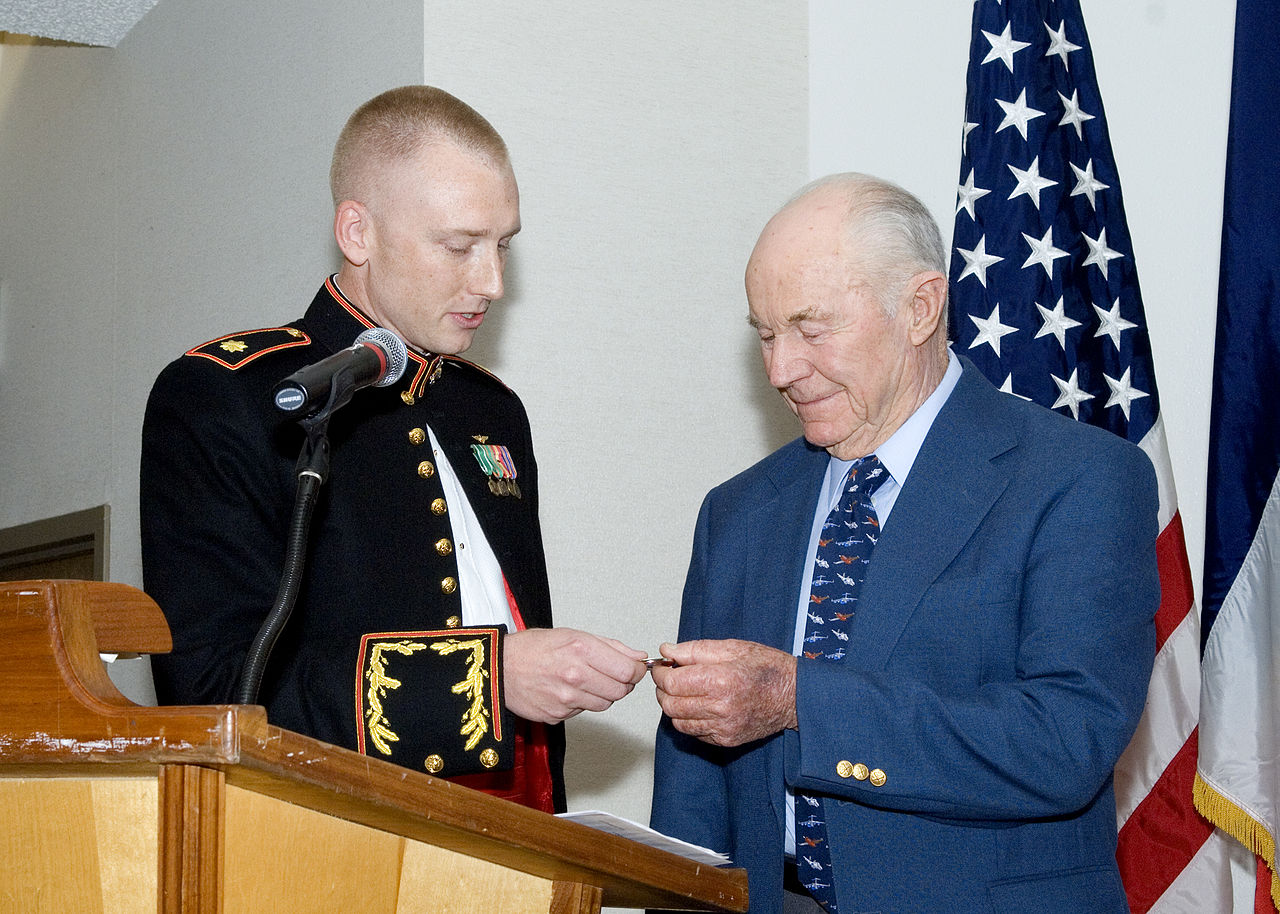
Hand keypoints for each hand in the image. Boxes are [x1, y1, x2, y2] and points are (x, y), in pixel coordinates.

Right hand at [502, 628, 646, 722]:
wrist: (499, 668)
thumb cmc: (533, 647)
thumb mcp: (572, 635)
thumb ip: (611, 647)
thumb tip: (638, 657)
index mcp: (581, 650)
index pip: (628, 671)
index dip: (636, 671)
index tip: (634, 669)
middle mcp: (575, 675)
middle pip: (620, 690)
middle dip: (622, 683)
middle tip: (612, 674)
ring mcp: (566, 698)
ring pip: (605, 704)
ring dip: (603, 694)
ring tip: (586, 680)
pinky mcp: (558, 715)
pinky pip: (584, 711)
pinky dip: (582, 702)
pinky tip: (568, 690)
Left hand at [651, 639, 796, 746]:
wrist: (795, 696)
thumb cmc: (767, 667)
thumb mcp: (732, 647)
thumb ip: (695, 650)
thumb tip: (667, 651)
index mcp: (721, 680)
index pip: (672, 683)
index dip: (660, 674)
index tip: (662, 667)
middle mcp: (721, 708)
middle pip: (671, 705)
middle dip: (663, 690)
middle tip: (669, 678)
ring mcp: (724, 728)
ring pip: (679, 722)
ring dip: (674, 706)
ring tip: (683, 691)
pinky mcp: (726, 740)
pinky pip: (694, 733)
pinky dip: (689, 720)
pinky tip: (698, 705)